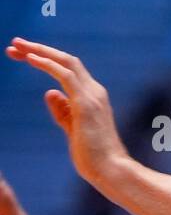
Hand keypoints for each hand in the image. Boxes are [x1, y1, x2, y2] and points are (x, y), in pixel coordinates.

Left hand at [6, 38, 132, 185]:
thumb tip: (50, 92)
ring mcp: (92, 96)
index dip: (45, 59)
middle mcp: (94, 92)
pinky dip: (47, 64)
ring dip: (39, 51)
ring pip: (66, 62)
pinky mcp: (86, 104)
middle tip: (14, 44)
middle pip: (66, 61)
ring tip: (16, 46)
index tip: (22, 55)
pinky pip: (65, 76)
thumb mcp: (73, 130)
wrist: (112, 170)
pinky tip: (30, 58)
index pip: (68, 70)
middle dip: (39, 49)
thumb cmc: (94, 156)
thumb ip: (62, 111)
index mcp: (92, 98)